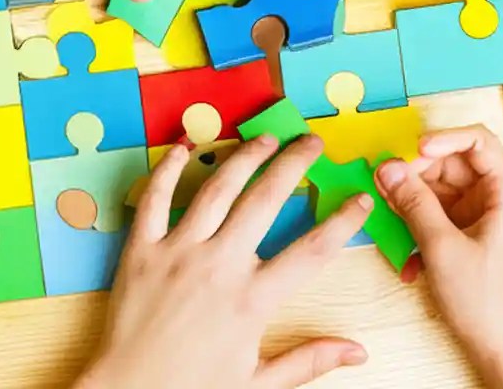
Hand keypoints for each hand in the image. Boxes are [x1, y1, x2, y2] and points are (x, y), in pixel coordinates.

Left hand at [77, 135, 371, 388]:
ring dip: (244, 157)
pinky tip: (186, 149)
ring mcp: (178, 253)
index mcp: (252, 300)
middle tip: (313, 142)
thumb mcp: (258, 383)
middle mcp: (218, 266)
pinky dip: (169, 170)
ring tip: (265, 138)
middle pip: (266, 200)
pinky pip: (154, 199)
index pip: (311, 251)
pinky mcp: (141, 251)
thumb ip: (308, 361)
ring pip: (217, 189)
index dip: (342, 222)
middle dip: (294, 163)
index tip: (361, 199)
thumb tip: (358, 351)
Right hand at [374, 126, 502, 388]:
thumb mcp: (442, 248)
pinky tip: (409, 259)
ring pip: (443, 195)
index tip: (411, 151)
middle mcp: (501, 201)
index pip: (477, 141)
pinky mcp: (475, 240)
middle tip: (385, 188)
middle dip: (417, 177)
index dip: (442, 139)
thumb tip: (389, 169)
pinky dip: (422, 231)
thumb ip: (414, 203)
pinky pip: (444, 220)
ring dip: (415, 207)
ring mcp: (488, 221)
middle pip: (453, 167)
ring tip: (391, 222)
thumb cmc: (491, 303)